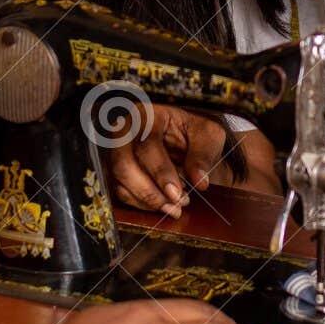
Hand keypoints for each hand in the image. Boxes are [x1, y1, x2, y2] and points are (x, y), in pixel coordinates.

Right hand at [104, 106, 235, 217]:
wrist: (187, 136)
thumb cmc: (195, 130)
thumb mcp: (208, 135)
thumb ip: (203, 156)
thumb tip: (200, 182)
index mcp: (147, 115)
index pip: (146, 144)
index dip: (160, 172)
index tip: (177, 194)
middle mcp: (125, 130)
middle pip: (124, 165)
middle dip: (150, 192)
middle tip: (176, 206)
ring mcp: (116, 150)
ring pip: (120, 181)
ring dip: (147, 201)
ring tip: (174, 209)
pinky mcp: (116, 168)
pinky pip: (121, 191)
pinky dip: (142, 204)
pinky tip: (163, 206)